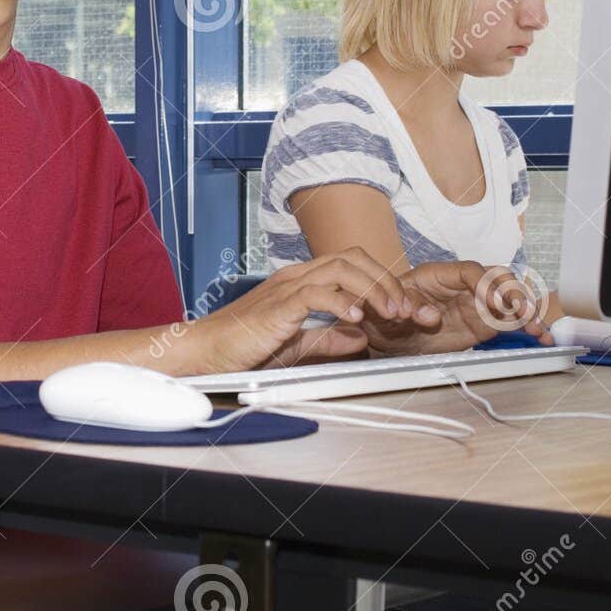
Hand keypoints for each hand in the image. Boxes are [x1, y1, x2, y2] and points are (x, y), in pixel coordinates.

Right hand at [190, 248, 419, 373]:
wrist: (205, 351)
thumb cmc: (243, 348)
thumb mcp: (297, 346)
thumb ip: (328, 339)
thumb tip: (361, 336)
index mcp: (302, 283)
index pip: (353, 266)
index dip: (384, 283)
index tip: (404, 310)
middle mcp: (297, 276)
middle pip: (353, 258)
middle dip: (387, 281)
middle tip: (405, 310)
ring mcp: (286, 287)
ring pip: (341, 268)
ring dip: (373, 289)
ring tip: (389, 313)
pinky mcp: (277, 305)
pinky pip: (316, 292)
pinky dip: (342, 302)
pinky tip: (356, 319)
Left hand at [365, 261, 551, 355]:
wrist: (386, 336)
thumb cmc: (384, 313)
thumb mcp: (386, 306)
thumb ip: (407, 306)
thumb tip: (427, 313)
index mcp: (439, 275)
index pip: (469, 271)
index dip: (483, 284)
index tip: (493, 302)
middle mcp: (462, 286)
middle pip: (495, 279)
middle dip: (512, 294)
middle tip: (522, 313)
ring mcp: (476, 303)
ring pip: (508, 298)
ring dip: (524, 310)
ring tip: (536, 328)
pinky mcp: (483, 323)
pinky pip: (509, 320)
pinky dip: (525, 327)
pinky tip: (540, 336)